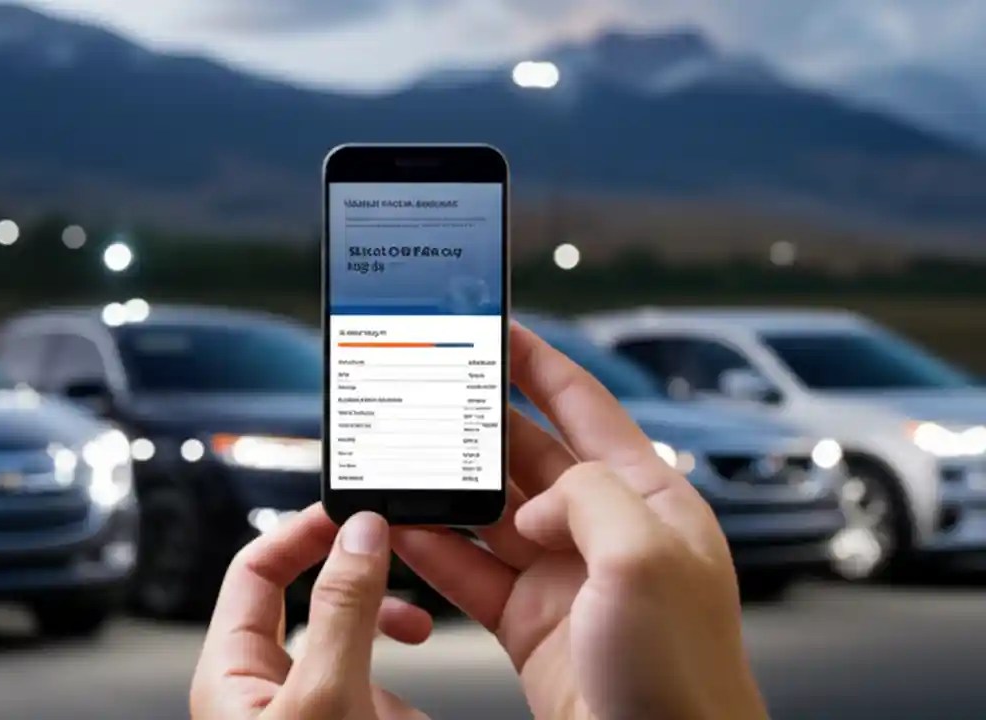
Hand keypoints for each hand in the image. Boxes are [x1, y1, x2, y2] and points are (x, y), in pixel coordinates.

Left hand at [191, 506, 433, 719]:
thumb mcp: (325, 696)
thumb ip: (342, 612)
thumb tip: (358, 536)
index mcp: (232, 675)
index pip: (255, 573)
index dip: (300, 534)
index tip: (349, 511)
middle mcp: (271, 689)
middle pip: (310, 598)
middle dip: (356, 573)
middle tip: (394, 547)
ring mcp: (313, 711)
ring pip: (351, 639)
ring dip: (387, 623)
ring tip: (417, 624)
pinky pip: (379, 683)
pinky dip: (406, 673)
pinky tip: (418, 684)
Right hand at [393, 323, 768, 719]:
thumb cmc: (684, 678)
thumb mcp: (645, 559)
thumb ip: (585, 497)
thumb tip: (533, 502)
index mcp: (649, 500)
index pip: (585, 408)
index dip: (538, 363)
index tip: (496, 329)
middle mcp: (603, 532)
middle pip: (527, 454)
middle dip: (476, 422)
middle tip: (427, 392)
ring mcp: (563, 578)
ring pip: (490, 512)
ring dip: (445, 485)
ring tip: (401, 459)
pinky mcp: (527, 624)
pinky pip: (469, 570)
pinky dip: (432, 548)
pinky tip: (401, 528)